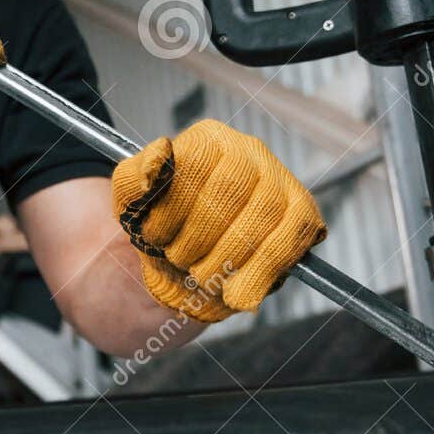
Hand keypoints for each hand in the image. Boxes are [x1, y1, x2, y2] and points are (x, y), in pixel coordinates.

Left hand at [111, 119, 325, 321]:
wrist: (187, 266)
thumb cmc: (163, 229)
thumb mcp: (131, 205)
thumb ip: (134, 179)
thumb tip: (161, 155)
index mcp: (207, 140)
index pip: (196, 163)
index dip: (174, 209)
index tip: (156, 238)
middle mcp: (248, 151)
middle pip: (231, 190)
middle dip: (199, 237)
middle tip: (180, 261)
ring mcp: (280, 179)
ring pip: (264, 214)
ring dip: (227, 257)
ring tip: (202, 275)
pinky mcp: (302, 212)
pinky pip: (294, 236)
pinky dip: (262, 271)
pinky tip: (237, 293)